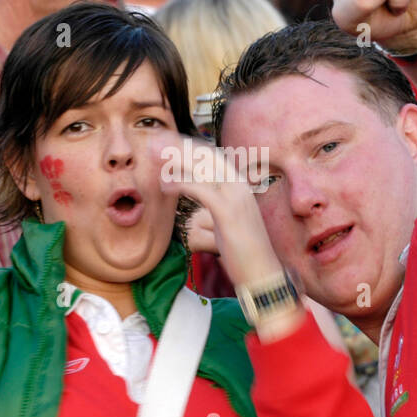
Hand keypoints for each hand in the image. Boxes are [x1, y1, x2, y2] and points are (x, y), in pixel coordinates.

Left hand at [153, 132, 282, 287]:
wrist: (262, 274)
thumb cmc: (244, 254)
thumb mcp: (228, 226)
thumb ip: (214, 212)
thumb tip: (197, 214)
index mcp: (240, 186)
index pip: (212, 157)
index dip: (189, 148)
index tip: (168, 144)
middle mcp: (240, 186)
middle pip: (206, 156)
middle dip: (179, 146)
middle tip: (155, 142)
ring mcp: (236, 197)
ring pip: (202, 168)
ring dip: (176, 159)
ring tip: (154, 156)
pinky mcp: (227, 211)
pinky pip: (200, 189)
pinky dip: (180, 183)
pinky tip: (165, 185)